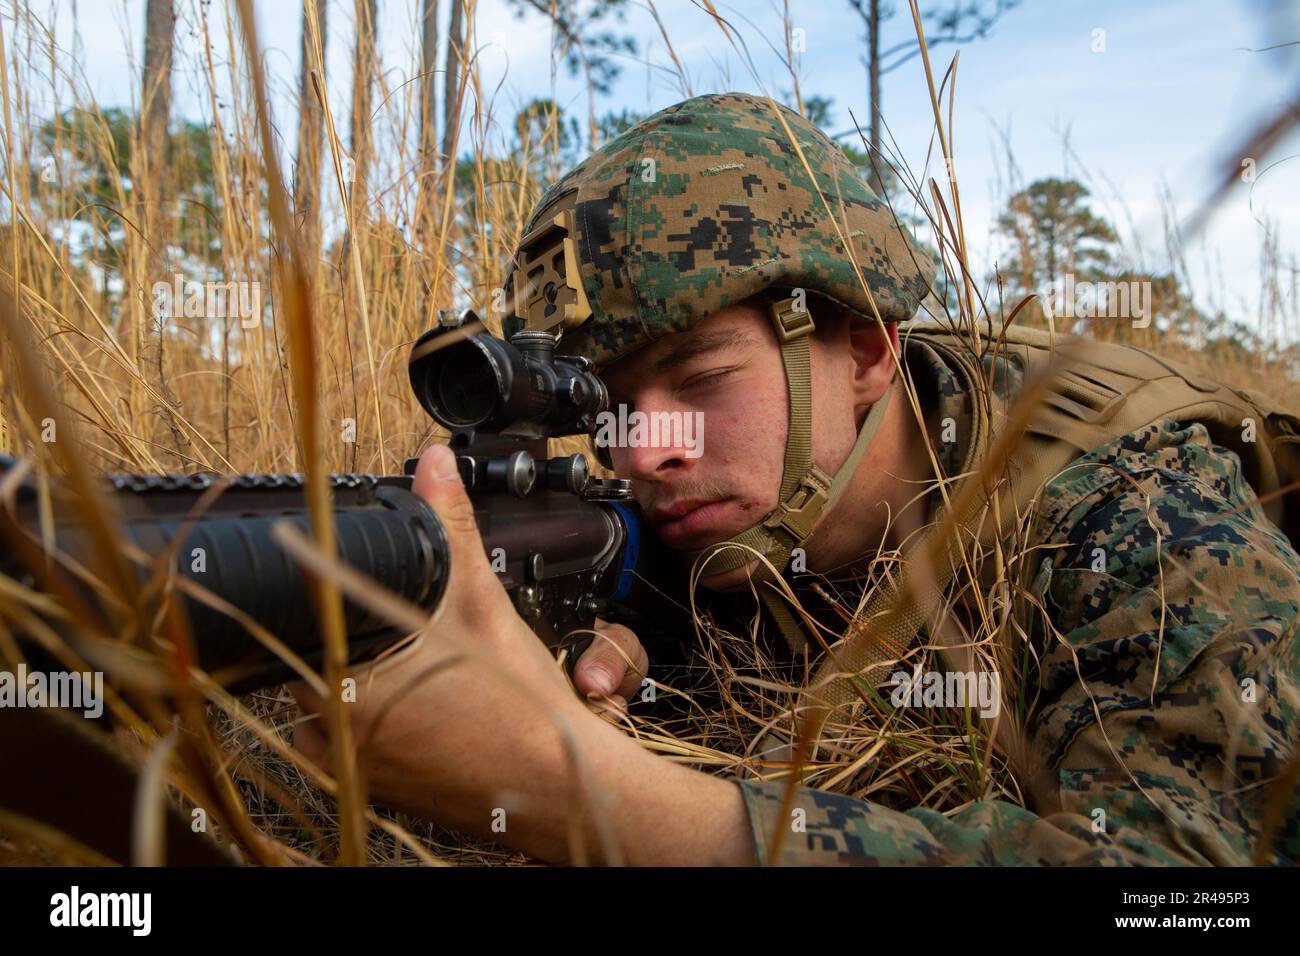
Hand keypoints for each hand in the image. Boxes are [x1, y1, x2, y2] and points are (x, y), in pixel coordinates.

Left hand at [290, 444, 755, 864]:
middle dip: (354, 634)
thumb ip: (451, 527)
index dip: (328, 593)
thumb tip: (435, 466)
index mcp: (341, 676)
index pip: (300, 615)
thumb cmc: (517, 708)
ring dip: (361, 676)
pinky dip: (375, 716)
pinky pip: (349, 736)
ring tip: (417, 668)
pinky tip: (419, 707)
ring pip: (329, 697)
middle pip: (315, 654)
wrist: (552, 788)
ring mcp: (346, 764)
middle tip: (406, 631)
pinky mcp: (366, 788)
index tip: (349, 586)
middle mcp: (330, 728)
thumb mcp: (482, 603)